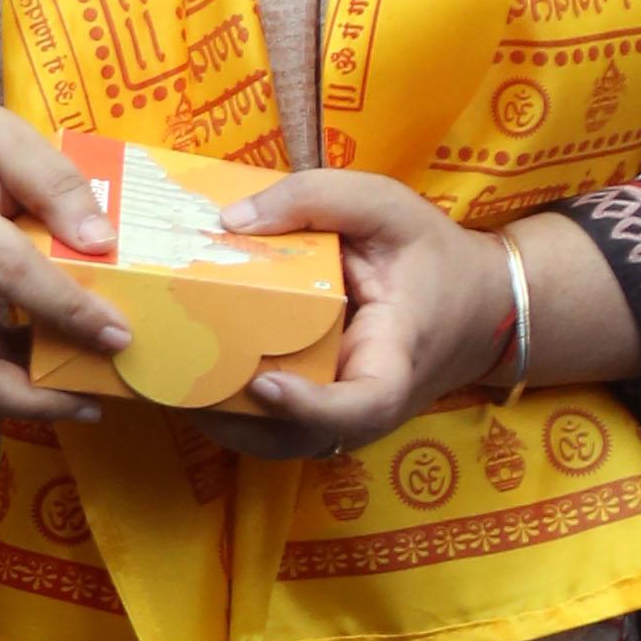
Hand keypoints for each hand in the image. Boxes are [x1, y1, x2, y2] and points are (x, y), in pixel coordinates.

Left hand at [193, 167, 514, 454]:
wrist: (478, 307)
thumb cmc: (433, 257)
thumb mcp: (388, 208)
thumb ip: (317, 199)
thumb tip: (230, 221)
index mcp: (395, 357)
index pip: (364, 404)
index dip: (312, 407)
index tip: (265, 382)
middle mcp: (367, 405)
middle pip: (298, 436)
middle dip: (234, 417)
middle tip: (170, 380)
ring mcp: (341, 417)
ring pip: (276, 441)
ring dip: (219, 419)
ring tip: (162, 380)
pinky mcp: (320, 414)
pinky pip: (271, 427)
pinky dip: (228, 410)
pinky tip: (184, 374)